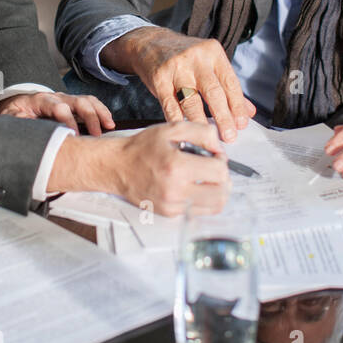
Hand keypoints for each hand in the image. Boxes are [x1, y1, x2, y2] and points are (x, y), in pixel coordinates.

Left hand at [0, 91, 113, 135]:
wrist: (17, 102)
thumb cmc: (16, 113)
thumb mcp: (10, 118)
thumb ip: (17, 122)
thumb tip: (26, 128)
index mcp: (41, 100)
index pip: (59, 107)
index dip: (68, 121)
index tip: (73, 135)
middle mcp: (57, 97)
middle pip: (78, 101)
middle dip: (90, 116)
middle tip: (97, 133)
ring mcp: (67, 99)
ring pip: (88, 100)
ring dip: (100, 112)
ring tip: (110, 126)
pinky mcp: (73, 104)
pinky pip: (91, 103)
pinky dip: (102, 111)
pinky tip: (109, 123)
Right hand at [50, 121, 229, 216]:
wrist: (118, 167)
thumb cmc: (142, 148)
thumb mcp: (172, 129)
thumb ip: (201, 132)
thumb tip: (219, 148)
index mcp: (176, 166)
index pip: (219, 172)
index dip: (222, 161)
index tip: (214, 156)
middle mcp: (175, 190)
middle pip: (221, 193)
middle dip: (223, 179)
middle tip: (214, 169)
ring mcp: (172, 205)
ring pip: (214, 207)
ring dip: (218, 192)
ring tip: (208, 179)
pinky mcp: (170, 213)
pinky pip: (199, 211)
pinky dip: (204, 200)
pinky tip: (195, 186)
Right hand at [102, 26, 255, 141]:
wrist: (151, 43)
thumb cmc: (185, 57)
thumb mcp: (209, 64)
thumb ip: (228, 87)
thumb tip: (249, 112)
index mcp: (213, 53)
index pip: (230, 83)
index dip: (238, 106)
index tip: (242, 124)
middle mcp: (196, 58)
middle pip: (213, 92)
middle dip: (223, 117)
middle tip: (229, 136)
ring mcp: (176, 68)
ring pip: (192, 100)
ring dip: (202, 122)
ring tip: (209, 137)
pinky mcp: (159, 78)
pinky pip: (170, 105)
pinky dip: (179, 121)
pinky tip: (185, 132)